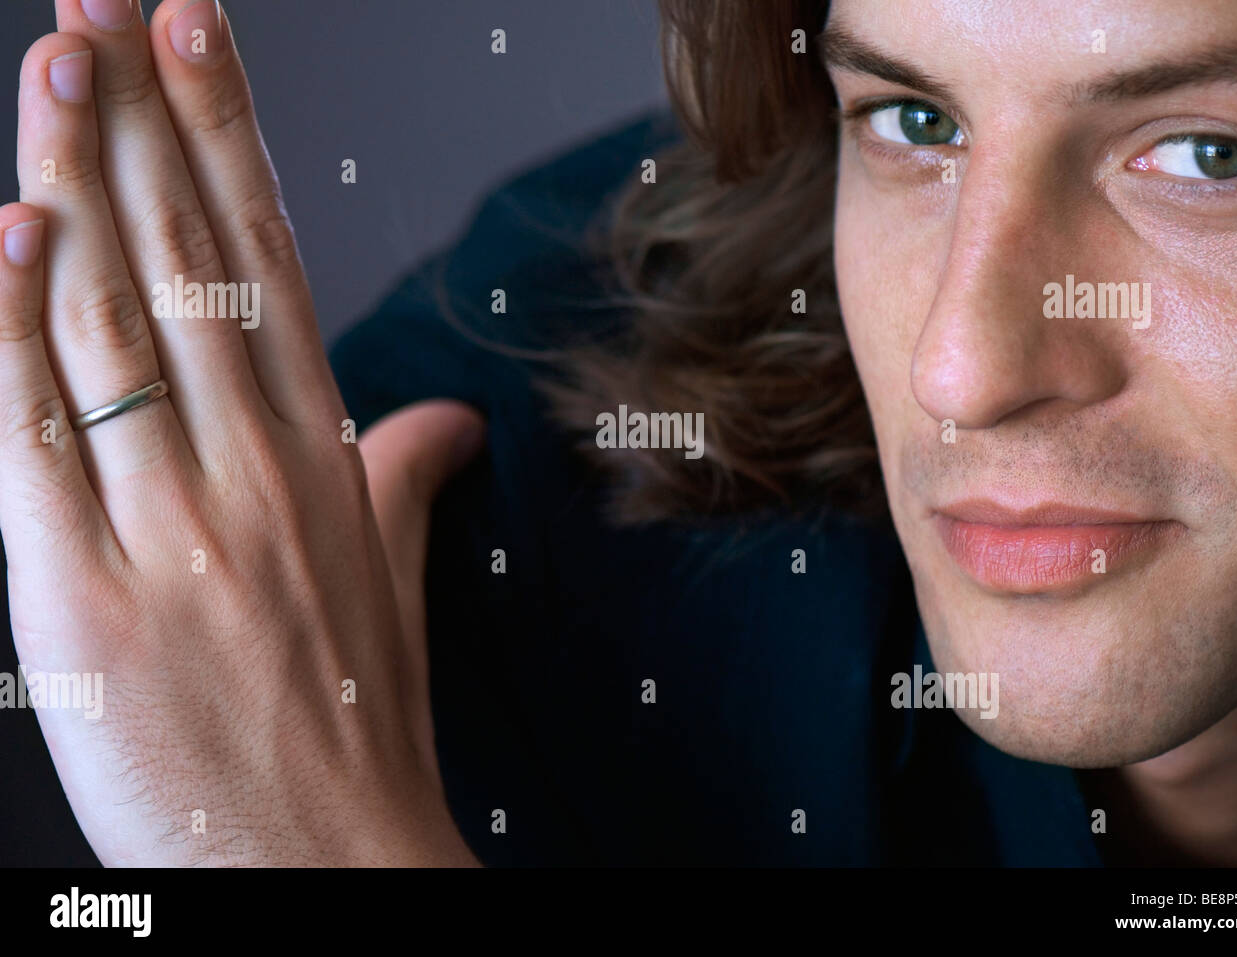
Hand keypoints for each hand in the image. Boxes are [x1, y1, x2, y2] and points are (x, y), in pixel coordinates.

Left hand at [0, 0, 482, 865]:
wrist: (329, 862)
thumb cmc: (355, 725)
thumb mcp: (390, 586)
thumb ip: (401, 480)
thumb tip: (435, 418)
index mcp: (322, 464)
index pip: (271, 265)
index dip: (232, 142)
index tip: (200, 40)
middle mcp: (256, 475)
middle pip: (195, 262)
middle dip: (147, 117)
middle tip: (115, 1)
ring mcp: (174, 530)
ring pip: (115, 322)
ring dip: (76, 178)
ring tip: (55, 62)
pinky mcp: (85, 601)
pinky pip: (37, 438)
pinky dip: (12, 325)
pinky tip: (4, 227)